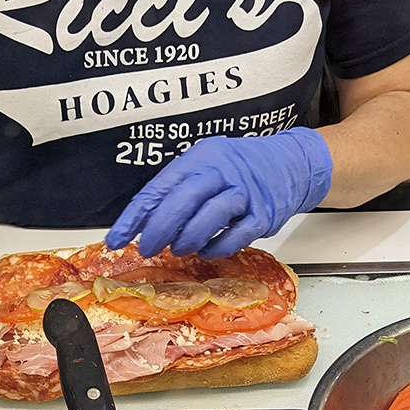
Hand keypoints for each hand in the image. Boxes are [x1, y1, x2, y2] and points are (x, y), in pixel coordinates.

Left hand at [107, 128, 332, 259]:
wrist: (291, 164)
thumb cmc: (240, 170)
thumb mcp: (205, 166)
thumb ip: (177, 192)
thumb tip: (143, 224)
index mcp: (200, 157)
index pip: (159, 187)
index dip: (135, 216)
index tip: (117, 238)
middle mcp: (223, 171)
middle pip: (184, 199)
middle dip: (160, 228)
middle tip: (147, 248)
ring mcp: (245, 192)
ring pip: (211, 215)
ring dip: (188, 238)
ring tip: (178, 249)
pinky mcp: (264, 214)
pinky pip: (238, 234)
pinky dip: (218, 247)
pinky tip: (207, 251)